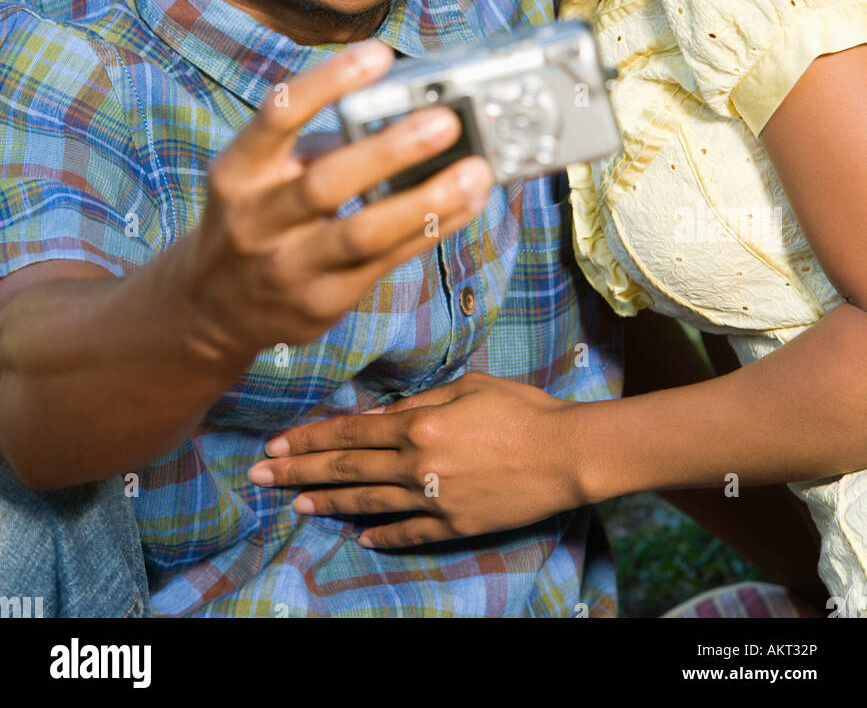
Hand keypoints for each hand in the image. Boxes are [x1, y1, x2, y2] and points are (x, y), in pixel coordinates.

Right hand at [176, 40, 493, 359]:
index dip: (329, 82)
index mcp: (239, 170)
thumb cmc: (255, 217)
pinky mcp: (322, 301)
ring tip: (476, 172)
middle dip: (389, 150)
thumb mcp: (259, 174)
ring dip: (426, 200)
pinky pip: (386, 261)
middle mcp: (257, 219)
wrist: (212, 307)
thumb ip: (315, 145)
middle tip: (446, 121)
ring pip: (364, 232)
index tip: (381, 54)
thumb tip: (400, 112)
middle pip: (326, 182)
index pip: (279, 115)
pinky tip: (466, 205)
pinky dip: (431, 229)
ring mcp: (288, 266)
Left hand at [247, 372, 582, 546]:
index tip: (277, 443)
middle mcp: (417, 462)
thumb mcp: (468, 386)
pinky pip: (409, 531)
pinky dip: (381, 534)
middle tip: (260, 476)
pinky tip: (357, 536)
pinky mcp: (454, 523)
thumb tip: (384, 412)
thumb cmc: (521, 408)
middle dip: (300, 471)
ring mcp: (434, 498)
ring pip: (368, 501)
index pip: (350, 430)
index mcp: (419, 422)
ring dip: (328, 502)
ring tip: (296, 505)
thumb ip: (422, 400)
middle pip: (347, 467)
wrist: (565, 454)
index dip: (310, 438)